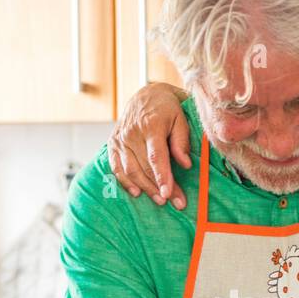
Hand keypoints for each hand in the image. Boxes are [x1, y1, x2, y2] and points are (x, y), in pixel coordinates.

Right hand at [106, 82, 191, 209]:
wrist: (146, 95)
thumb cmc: (167, 108)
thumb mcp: (181, 118)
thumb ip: (182, 140)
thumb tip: (185, 164)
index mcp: (150, 124)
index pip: (156, 155)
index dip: (162, 176)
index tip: (169, 194)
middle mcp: (131, 132)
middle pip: (145, 167)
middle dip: (159, 187)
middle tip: (176, 202)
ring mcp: (120, 139)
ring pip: (130, 170)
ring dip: (145, 188)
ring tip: (160, 200)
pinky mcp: (113, 144)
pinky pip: (116, 167)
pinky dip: (125, 182)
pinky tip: (137, 193)